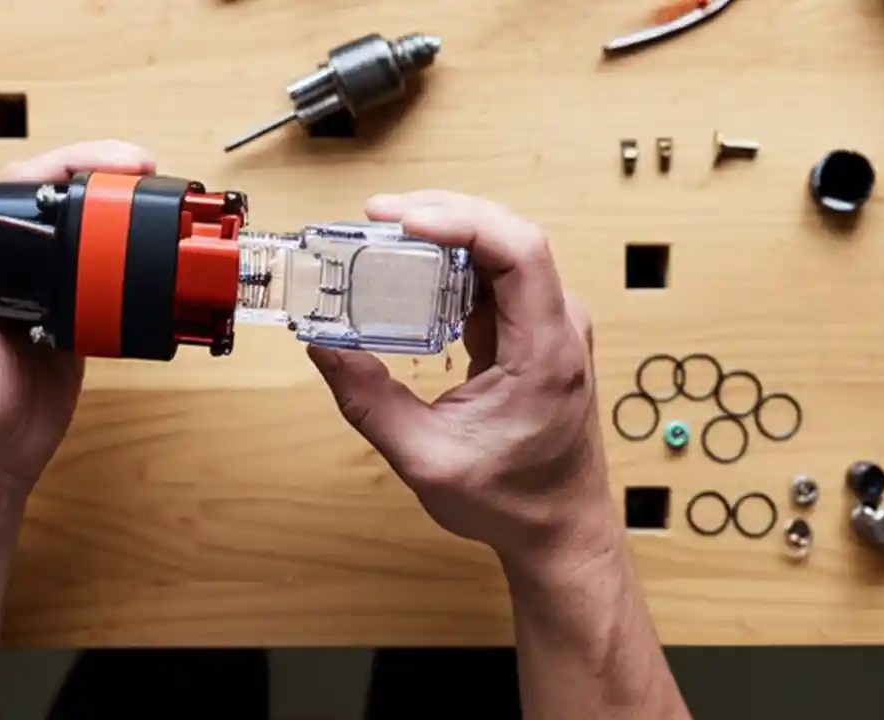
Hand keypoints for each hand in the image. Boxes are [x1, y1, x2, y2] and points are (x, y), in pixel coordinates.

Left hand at [0, 141, 155, 493]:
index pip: (27, 183)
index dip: (74, 160)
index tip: (117, 158)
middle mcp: (12, 264)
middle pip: (68, 201)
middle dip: (112, 178)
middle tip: (152, 171)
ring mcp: (48, 293)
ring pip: (91, 237)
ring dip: (126, 216)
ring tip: (164, 207)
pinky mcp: (76, 323)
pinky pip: (107, 284)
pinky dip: (132, 268)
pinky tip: (157, 260)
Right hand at [309, 191, 604, 558]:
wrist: (559, 527)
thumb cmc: (512, 500)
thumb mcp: (425, 457)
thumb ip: (368, 402)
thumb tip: (323, 349)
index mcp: (545, 352)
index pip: (519, 253)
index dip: (462, 222)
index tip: (405, 219)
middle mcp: (558, 326)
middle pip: (508, 234)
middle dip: (443, 213)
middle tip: (379, 214)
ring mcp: (549, 324)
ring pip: (502, 246)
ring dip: (447, 229)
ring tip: (388, 229)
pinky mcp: (533, 330)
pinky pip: (496, 273)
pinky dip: (453, 258)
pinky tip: (414, 261)